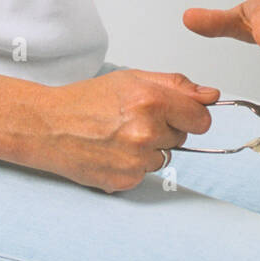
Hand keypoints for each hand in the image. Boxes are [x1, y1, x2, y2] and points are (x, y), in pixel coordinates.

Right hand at [18, 69, 219, 193]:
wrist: (48, 127)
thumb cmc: (86, 101)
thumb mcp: (131, 79)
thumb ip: (176, 85)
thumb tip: (211, 95)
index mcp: (151, 101)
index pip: (201, 119)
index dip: (190, 115)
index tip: (178, 114)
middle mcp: (146, 132)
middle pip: (182, 138)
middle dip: (165, 130)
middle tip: (132, 120)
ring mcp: (135, 160)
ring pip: (163, 157)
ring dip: (149, 149)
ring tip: (118, 136)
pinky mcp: (125, 181)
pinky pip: (145, 174)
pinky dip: (132, 165)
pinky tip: (111, 152)